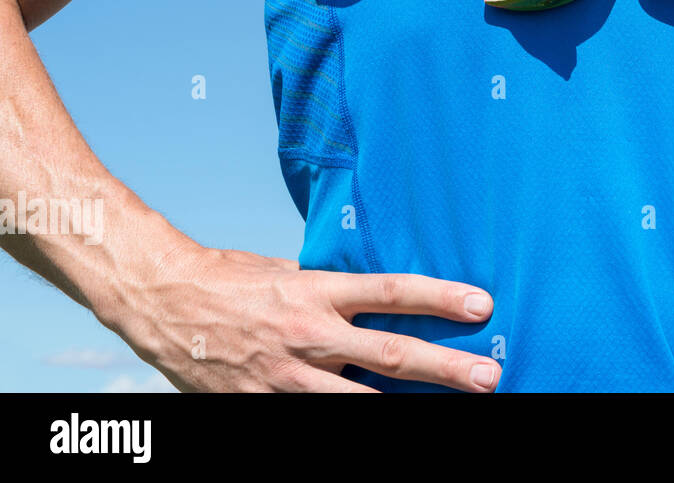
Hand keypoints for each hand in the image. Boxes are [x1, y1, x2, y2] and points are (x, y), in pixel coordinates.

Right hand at [102, 243, 500, 391]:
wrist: (162, 303)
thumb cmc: (230, 279)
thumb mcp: (287, 270)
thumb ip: (330, 287)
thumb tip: (372, 293)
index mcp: (318, 292)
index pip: (393, 292)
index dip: (440, 298)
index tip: (482, 305)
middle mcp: (311, 335)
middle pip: (392, 353)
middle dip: (446, 368)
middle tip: (489, 376)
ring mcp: (288, 377)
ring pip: (361, 401)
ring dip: (409, 409)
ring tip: (453, 410)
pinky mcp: (264, 405)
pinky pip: (316, 420)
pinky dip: (349, 422)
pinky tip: (383, 424)